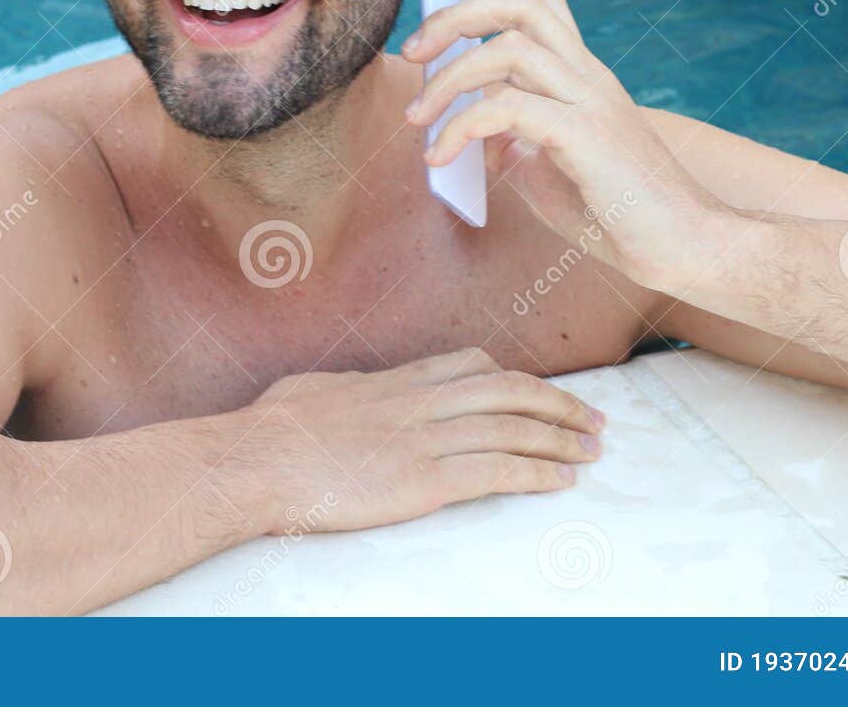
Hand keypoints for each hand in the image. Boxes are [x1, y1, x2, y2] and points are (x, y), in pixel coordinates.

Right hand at [242, 347, 604, 534]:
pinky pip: (497, 471)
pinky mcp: (425, 478)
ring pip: (513, 427)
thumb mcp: (313, 391)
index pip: (470, 365)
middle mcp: (419, 401)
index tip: (536, 390)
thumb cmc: (270, 432)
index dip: (513, 378)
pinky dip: (537, 474)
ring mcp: (425, 437)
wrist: (255, 460)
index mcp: (394, 382)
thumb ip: (344, 391)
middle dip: (557, 403)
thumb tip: (343, 392)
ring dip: (561, 440)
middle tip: (592, 419)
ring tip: (592, 451)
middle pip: (507, 390)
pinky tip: (561, 481)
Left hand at [401, 0, 726, 291]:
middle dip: (456, 14)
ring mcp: (591, 102)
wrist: (686, 246)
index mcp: (583, 77)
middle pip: (520, 6)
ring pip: (509, 49)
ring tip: (416, 118)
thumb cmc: (623, 214)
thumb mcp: (553, 172)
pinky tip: (440, 157)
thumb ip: (518, 146)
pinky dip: (462, 126)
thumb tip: (480, 137)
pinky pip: (508, 108)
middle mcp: (589, 77)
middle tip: (412, 49)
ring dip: (448, 77)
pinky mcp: (585, 136)